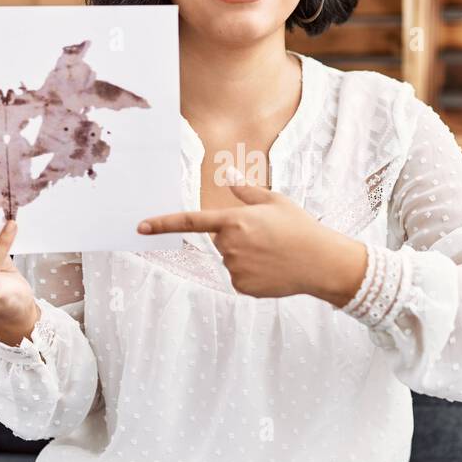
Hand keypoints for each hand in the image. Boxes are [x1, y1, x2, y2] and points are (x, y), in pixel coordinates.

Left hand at [136, 178, 366, 305]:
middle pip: (220, 240)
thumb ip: (246, 191)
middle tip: (267, 237)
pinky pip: (238, 277)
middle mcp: (229, 245)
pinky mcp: (241, 286)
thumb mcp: (275, 201)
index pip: (191, 221)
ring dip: (246, 256)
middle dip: (237, 237)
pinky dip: (252, 274)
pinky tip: (272, 270)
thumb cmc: (299, 227)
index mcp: (234, 220)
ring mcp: (234, 268)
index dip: (163, 224)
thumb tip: (229, 175)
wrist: (321, 262)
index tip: (140, 227)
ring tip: (274, 254)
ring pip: (230, 259)